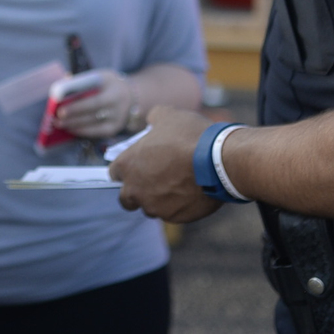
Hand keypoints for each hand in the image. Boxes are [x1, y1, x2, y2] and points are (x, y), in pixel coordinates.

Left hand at [51, 69, 136, 139]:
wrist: (131, 96)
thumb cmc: (108, 84)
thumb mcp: (99, 76)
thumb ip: (82, 81)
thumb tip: (61, 86)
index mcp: (113, 88)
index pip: (94, 100)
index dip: (77, 106)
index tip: (60, 109)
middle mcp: (118, 104)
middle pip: (93, 113)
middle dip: (73, 116)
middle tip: (56, 118)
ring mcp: (118, 118)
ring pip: (93, 124)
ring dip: (74, 125)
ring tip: (59, 124)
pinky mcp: (114, 128)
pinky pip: (96, 132)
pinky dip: (82, 131)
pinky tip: (71, 129)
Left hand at [109, 106, 225, 223]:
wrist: (219, 162)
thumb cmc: (190, 137)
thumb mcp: (168, 115)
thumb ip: (154, 118)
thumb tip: (152, 121)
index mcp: (127, 166)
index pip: (114, 173)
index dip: (127, 168)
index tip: (139, 164)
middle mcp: (135, 191)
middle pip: (127, 198)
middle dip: (137, 191)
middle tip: (155, 179)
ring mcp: (155, 207)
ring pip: (151, 207)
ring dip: (159, 199)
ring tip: (179, 183)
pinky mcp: (174, 218)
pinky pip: (172, 213)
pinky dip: (179, 205)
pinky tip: (192, 191)